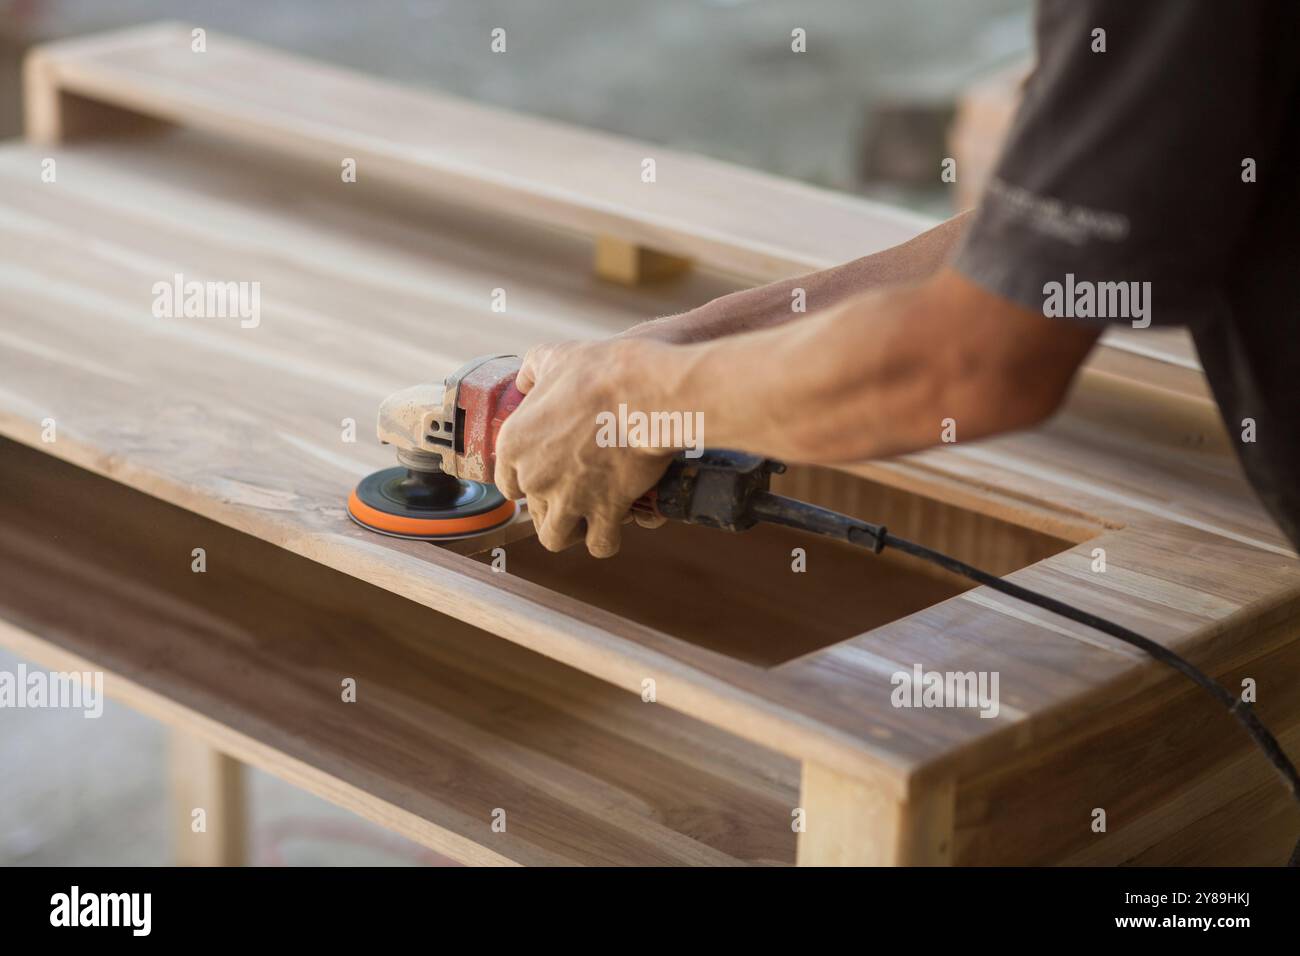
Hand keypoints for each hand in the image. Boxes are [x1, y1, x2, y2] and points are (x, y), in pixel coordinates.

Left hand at [494, 338, 673, 556]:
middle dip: (552, 506)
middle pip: (533, 511)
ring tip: (588, 516)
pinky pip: (599, 544)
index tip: (545, 475)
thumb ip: (533, 370)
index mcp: (514, 443)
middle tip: (574, 492)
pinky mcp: (604, 511)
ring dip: (571, 530)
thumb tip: (525, 379)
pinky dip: (607, 539)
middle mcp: (534, 477)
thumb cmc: (599, 372)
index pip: (507, 483)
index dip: (526, 481)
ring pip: (556, 538)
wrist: (641, 393)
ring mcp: (567, 499)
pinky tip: (615, 524)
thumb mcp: (554, 357)